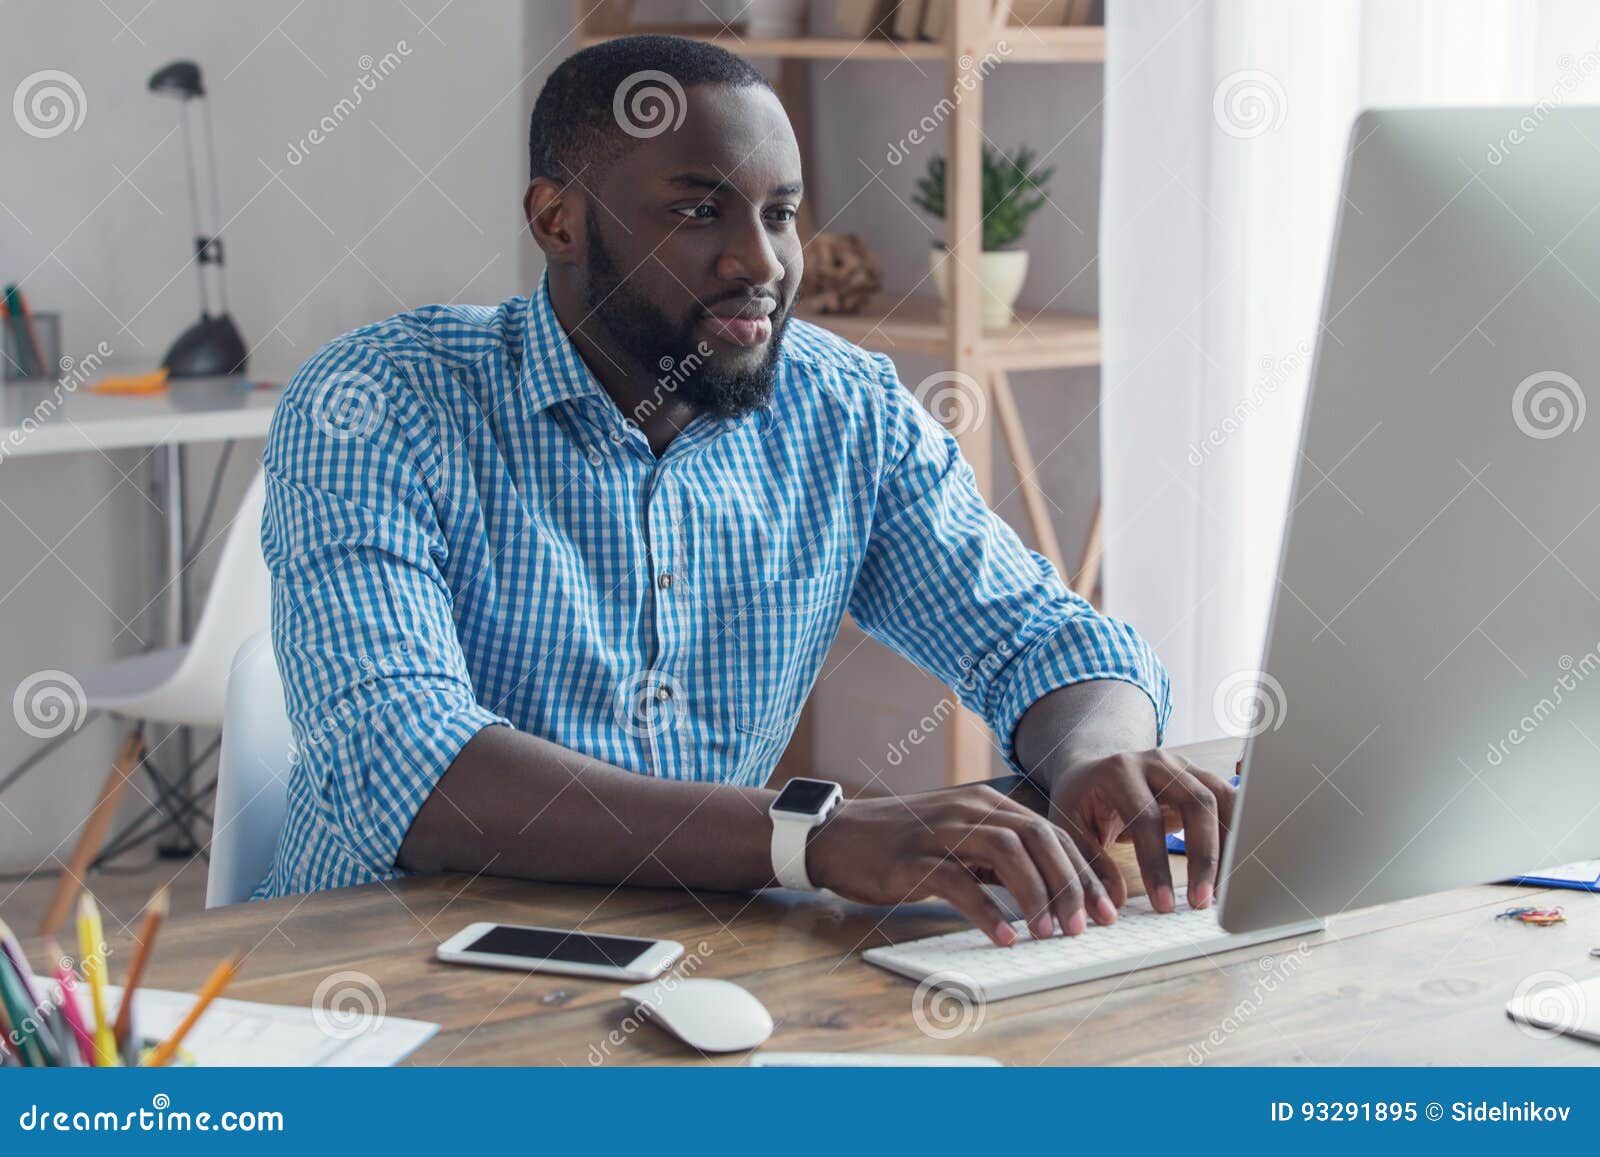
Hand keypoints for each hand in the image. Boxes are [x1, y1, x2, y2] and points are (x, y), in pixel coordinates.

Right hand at [806, 784, 1116, 945]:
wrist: (839, 836)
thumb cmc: (904, 844)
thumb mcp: (960, 839)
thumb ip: (999, 855)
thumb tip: (1052, 891)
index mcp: (988, 804)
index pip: (1053, 831)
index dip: (1087, 868)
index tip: (1110, 905)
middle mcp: (971, 810)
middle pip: (1039, 837)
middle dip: (1072, 882)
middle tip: (1088, 925)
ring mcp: (942, 831)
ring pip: (1008, 853)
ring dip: (1037, 894)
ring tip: (1050, 933)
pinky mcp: (914, 859)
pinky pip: (960, 883)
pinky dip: (988, 912)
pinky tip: (1005, 937)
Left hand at [1046, 750, 1235, 912]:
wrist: (1094, 768)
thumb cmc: (1080, 800)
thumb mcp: (1069, 827)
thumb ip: (1088, 865)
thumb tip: (1110, 907)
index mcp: (1119, 771)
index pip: (1146, 817)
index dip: (1156, 864)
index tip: (1164, 904)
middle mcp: (1156, 762)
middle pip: (1196, 802)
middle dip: (1204, 856)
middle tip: (1203, 902)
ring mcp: (1184, 765)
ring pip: (1222, 799)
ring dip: (1230, 847)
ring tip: (1228, 891)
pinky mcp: (1201, 777)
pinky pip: (1231, 803)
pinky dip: (1238, 834)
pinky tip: (1236, 868)